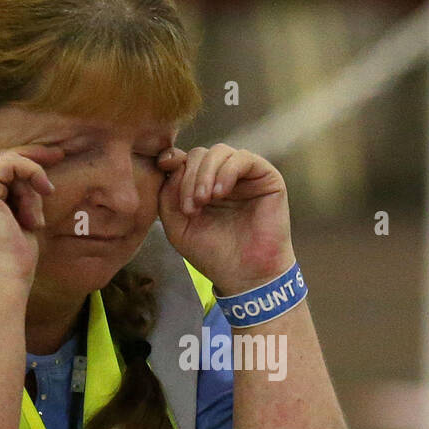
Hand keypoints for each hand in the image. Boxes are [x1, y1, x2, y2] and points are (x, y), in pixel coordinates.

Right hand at [0, 145, 63, 288]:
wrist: (1, 283)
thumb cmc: (14, 264)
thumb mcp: (23, 223)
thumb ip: (24, 201)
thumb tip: (38, 184)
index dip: (26, 163)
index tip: (54, 160)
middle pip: (2, 162)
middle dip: (33, 158)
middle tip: (60, 154)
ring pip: (8, 165)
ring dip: (31, 189)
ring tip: (35, 221)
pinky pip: (9, 164)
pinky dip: (31, 174)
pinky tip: (43, 193)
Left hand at [157, 144, 294, 294]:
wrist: (245, 276)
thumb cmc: (213, 255)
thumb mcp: (177, 226)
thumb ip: (167, 195)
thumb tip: (172, 163)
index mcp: (202, 186)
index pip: (185, 159)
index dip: (172, 159)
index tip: (162, 166)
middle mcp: (223, 178)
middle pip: (199, 154)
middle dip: (188, 177)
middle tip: (190, 207)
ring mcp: (245, 176)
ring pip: (219, 152)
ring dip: (205, 174)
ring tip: (203, 201)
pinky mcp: (266, 177)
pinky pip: (243, 158)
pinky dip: (226, 172)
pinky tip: (220, 194)